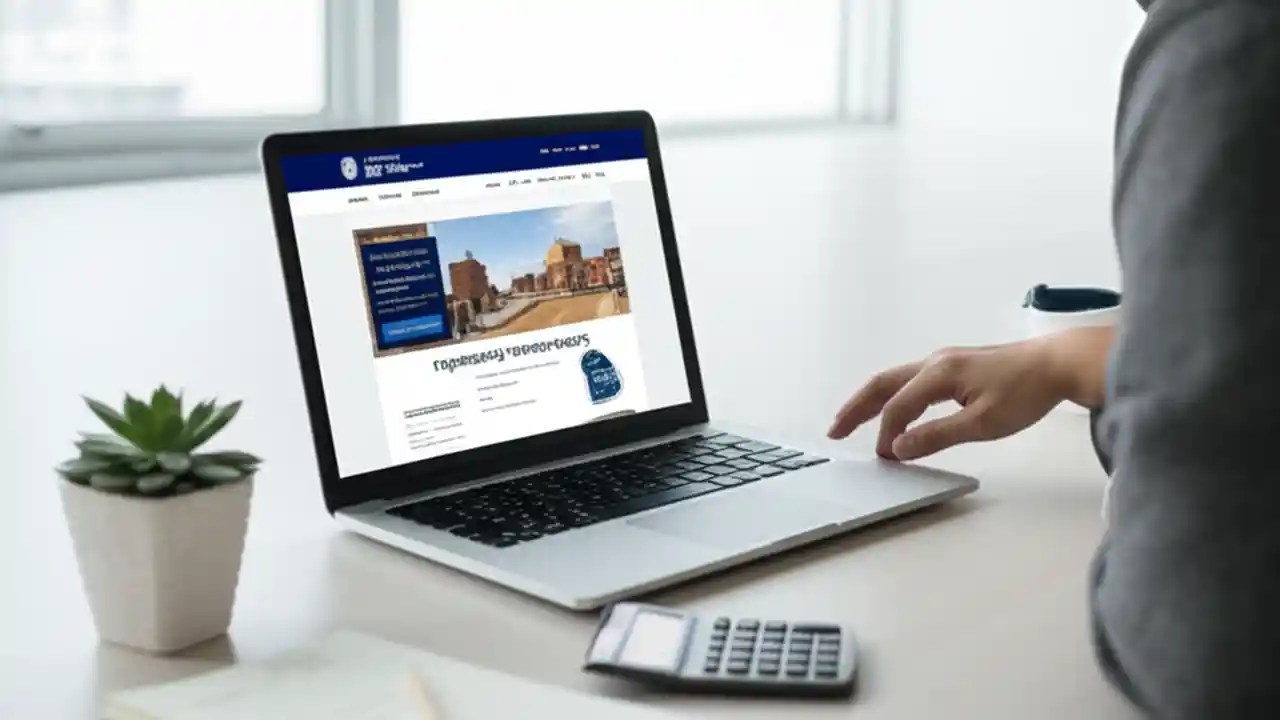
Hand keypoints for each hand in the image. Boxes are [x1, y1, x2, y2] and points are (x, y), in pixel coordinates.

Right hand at [827, 327, 1111, 460]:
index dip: (888, 434)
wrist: (1059, 363)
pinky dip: (894, 396)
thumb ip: (938, 435)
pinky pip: (912, 380)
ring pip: (896, 379)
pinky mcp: (956, 366)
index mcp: (939, 373)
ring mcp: (945, 361)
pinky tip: (896, 410)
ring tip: (853, 420)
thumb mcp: (983, 423)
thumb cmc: (1026, 393)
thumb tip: (899, 446)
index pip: (899, 407)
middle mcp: (935, 362)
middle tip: (834, 430)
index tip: (886, 460)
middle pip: (883, 384)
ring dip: (872, 401)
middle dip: (856, 408)